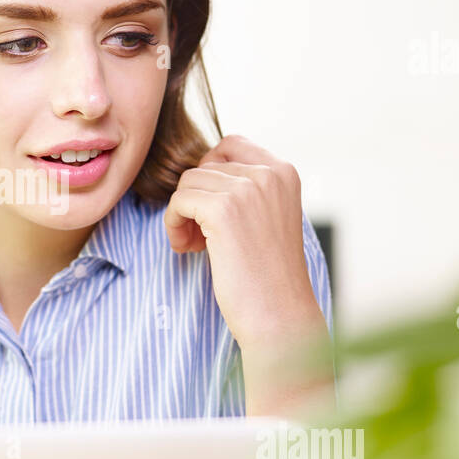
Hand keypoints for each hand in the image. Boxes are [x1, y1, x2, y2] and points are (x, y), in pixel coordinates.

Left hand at [162, 134, 321, 349]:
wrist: (278, 314)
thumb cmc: (268, 274)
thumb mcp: (267, 216)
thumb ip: (246, 187)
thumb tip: (200, 169)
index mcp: (284, 172)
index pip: (231, 145)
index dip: (210, 173)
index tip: (209, 208)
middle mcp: (269, 173)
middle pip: (203, 167)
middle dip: (195, 199)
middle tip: (200, 235)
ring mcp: (246, 189)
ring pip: (187, 183)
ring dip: (182, 214)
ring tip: (195, 245)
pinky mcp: (222, 209)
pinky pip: (178, 201)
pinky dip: (174, 224)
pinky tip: (187, 248)